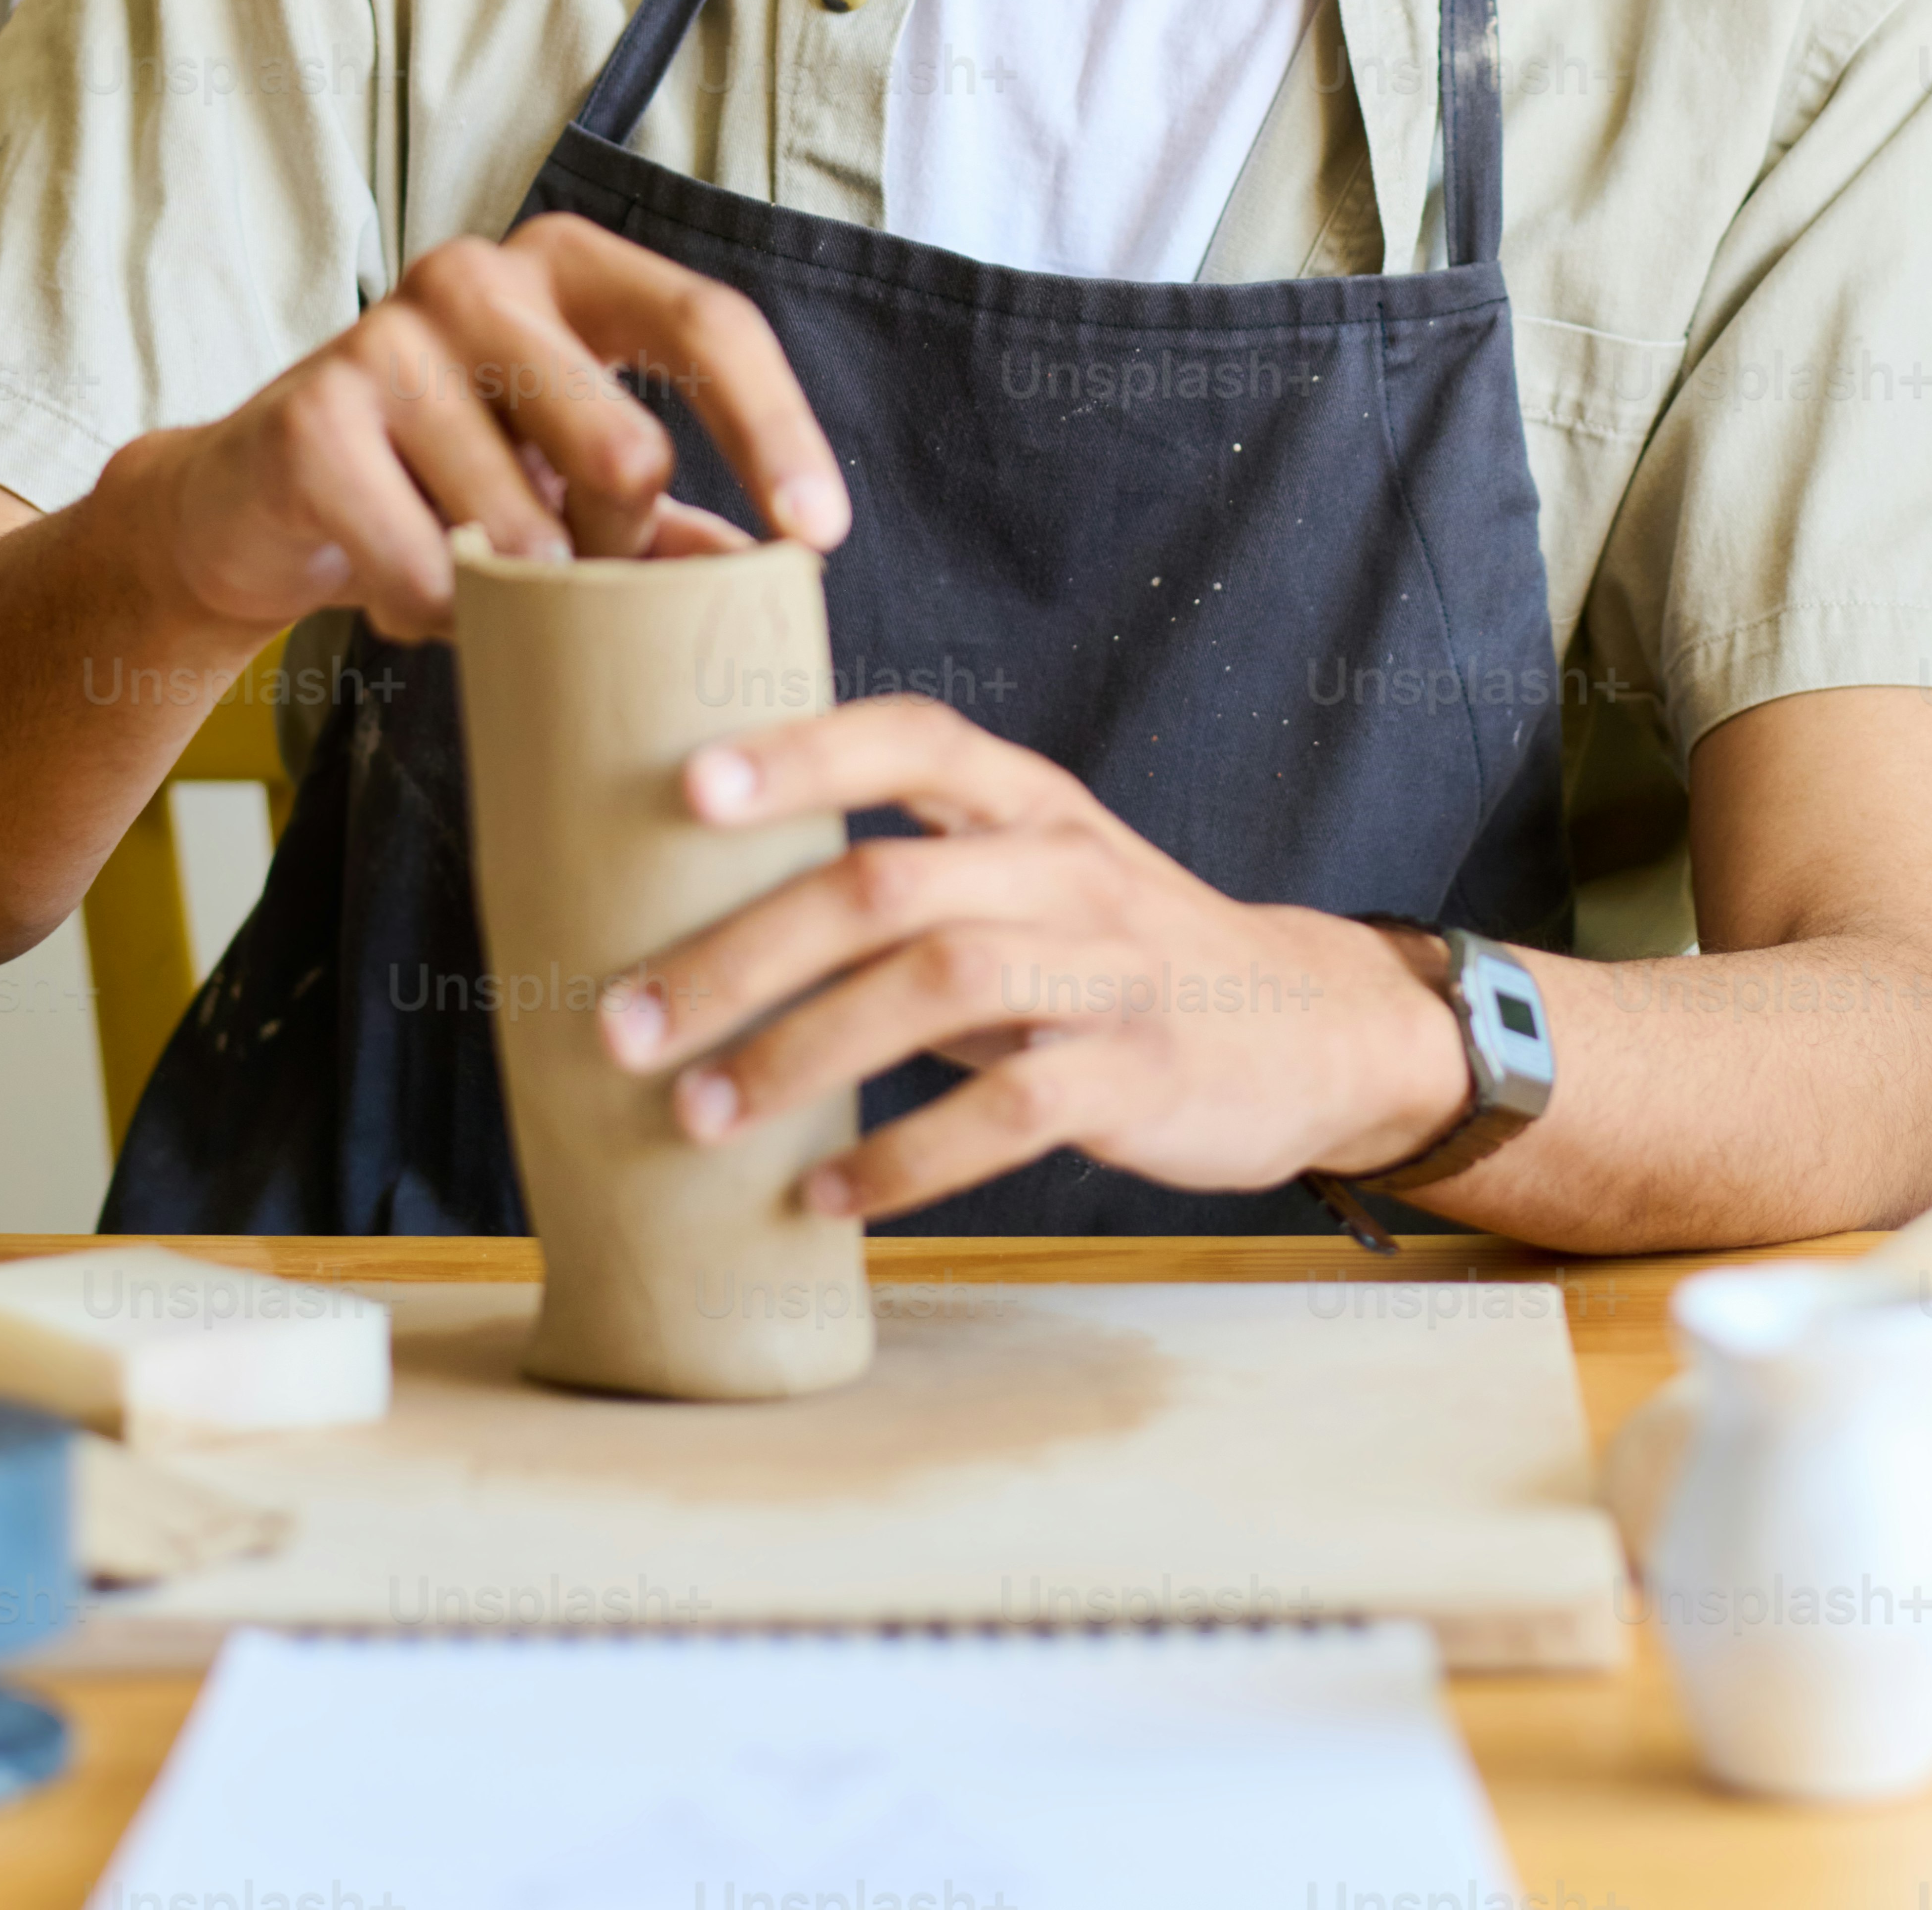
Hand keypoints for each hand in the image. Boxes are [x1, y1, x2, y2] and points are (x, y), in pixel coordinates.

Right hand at [103, 214, 851, 647]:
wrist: (253, 505)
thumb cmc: (442, 484)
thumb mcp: (566, 487)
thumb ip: (670, 522)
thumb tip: (777, 571)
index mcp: (569, 268)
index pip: (709, 323)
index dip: (776, 428)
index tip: (821, 534)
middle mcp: (480, 273)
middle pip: (628, 450)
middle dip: (616, 552)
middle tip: (570, 571)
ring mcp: (388, 333)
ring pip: (526, 531)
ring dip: (513, 598)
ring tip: (467, 577)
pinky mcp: (314, 413)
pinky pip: (429, 570)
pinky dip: (431, 614)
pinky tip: (399, 586)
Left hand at [596, 697, 1472, 1216]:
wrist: (1306, 1028)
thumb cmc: (1113, 954)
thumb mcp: (1026, 880)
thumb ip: (906, 877)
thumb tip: (703, 909)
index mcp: (1027, 803)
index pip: (912, 734)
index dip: (803, 751)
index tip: (688, 787)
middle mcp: (1066, 866)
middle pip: (885, 883)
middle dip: (741, 953)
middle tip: (625, 1024)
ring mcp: (1110, 971)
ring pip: (936, 986)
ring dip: (801, 1056)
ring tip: (700, 1118)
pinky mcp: (1140, 1075)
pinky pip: (1006, 1115)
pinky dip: (904, 1160)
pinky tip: (826, 1197)